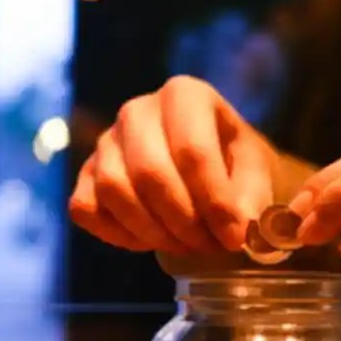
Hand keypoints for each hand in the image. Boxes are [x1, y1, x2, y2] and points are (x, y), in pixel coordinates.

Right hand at [68, 76, 276, 252]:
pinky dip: (117, 234)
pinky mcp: (85, 173)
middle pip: (150, 172)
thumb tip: (241, 228)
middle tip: (207, 245)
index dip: (214, 202)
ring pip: (114, 190)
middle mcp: (137, 110)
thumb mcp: (254, 172)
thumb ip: (252, 198)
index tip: (234, 238)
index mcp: (184, 95)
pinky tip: (148, 239)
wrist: (205, 164)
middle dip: (182, 221)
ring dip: (151, 230)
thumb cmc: (230, 164)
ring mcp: (106, 142)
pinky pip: (86, 208)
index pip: (192, 150)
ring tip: (184, 244)